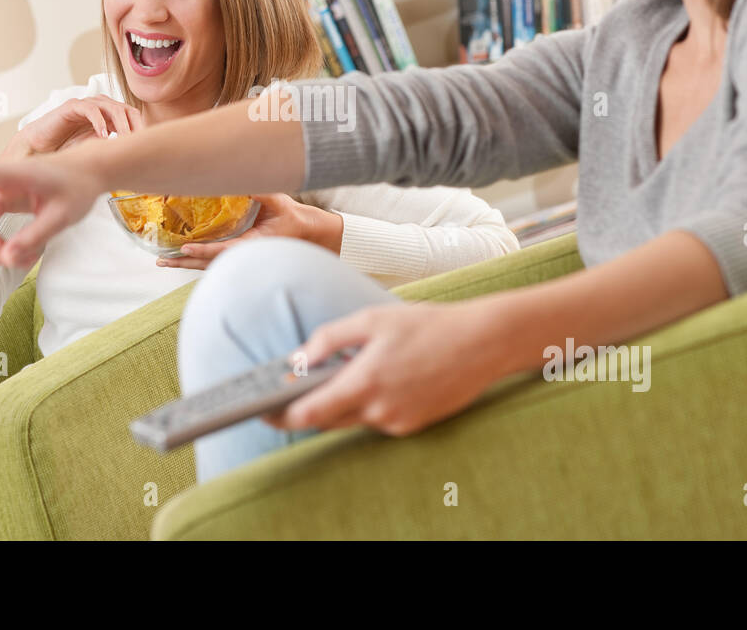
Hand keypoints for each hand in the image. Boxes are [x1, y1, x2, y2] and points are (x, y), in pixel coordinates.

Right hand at [0, 144, 105, 267]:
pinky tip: (29, 251)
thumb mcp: (64, 215)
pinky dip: (6, 247)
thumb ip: (36, 235)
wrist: (86, 173)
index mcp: (17, 174)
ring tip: (32, 256)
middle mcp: (0, 183)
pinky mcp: (2, 204)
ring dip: (0, 251)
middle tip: (25, 262)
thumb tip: (6, 259)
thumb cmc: (77, 187)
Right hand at [3, 97, 141, 161]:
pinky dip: (99, 120)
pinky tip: (104, 135)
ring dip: (120, 122)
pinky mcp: (71, 107)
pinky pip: (89, 108)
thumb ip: (112, 147)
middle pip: (126, 108)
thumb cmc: (65, 150)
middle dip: (135, 123)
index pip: (132, 116)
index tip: (147, 144)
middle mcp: (98, 109)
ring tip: (124, 137)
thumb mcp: (95, 149)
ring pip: (110, 106)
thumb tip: (133, 154)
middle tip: (139, 141)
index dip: (141, 127)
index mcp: (107, 117)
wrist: (37, 148)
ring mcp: (85, 105)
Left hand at [155, 193, 342, 269]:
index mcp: (252, 244)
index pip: (223, 250)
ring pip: (208, 265)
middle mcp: (243, 254)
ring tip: (163, 262)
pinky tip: (179, 256)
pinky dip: (196, 259)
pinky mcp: (237, 255)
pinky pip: (213, 260)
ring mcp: (240, 257)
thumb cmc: (291, 217)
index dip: (203, 250)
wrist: (305, 232)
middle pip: (209, 263)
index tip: (185, 247)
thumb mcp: (279, 202)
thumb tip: (242, 181)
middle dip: (185, 262)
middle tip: (162, 261)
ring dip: (187, 263)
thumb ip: (261, 193)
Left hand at [259, 299, 508, 436]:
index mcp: (365, 382)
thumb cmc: (427, 325)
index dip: (281, 415)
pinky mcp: (414, 425)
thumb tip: (298, 358)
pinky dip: (368, 403)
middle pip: (327, 421)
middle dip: (308, 407)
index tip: (264, 410)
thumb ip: (330, 339)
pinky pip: (378, 418)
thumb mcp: (371, 320)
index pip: (309, 414)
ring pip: (354, 419)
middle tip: (291, 389)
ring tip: (341, 373)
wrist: (483, 342)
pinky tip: (377, 378)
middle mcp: (380, 410)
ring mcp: (399, 422)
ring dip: (342, 402)